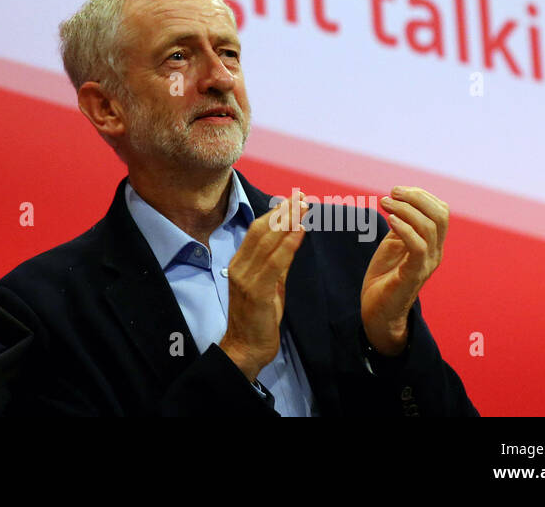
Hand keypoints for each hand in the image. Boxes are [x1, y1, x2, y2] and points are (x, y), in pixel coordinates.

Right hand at [218, 194, 307, 382]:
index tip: (293, 199)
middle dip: (283, 212)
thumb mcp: (268, 286)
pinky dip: (288, 245)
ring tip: (305, 207)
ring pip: (268, 243)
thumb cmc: (257, 318)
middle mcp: (239, 266)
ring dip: (288, 222)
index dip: (275, 213)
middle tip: (302, 196)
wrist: (245, 348)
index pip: (256, 230)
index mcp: (239, 263)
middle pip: (261, 231)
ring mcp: (245, 279)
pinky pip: (275, 264)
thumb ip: (276, 264)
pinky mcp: (256, 293)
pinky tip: (300, 232)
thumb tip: (290, 242)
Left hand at [361, 186, 448, 355]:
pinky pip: (417, 247)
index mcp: (433, 243)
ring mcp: (426, 264)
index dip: (421, 195)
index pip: (441, 211)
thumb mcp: (394, 243)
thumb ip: (402, 224)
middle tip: (391, 194)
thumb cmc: (385, 276)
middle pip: (441, 216)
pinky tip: (389, 220)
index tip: (397, 191)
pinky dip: (405, 229)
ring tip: (385, 204)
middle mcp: (435, 253)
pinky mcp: (413, 275)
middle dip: (417, 197)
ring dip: (405, 209)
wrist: (378, 310)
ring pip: (429, 227)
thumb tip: (401, 199)